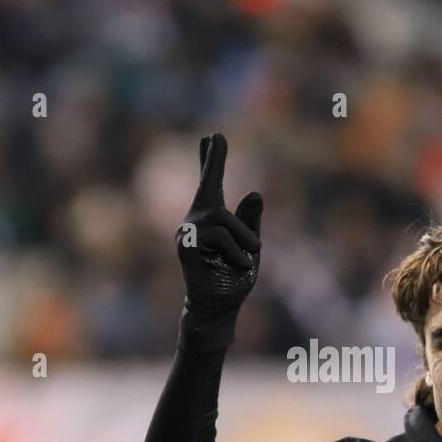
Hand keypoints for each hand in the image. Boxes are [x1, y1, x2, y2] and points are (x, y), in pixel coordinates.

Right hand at [175, 133, 262, 349]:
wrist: (220, 307)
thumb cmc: (233, 277)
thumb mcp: (249, 246)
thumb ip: (250, 222)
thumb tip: (254, 193)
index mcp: (212, 219)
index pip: (210, 184)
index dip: (211, 160)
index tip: (213, 136)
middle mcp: (196, 220)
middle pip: (210, 186)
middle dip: (213, 161)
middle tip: (217, 135)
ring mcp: (187, 232)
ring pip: (223, 218)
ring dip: (243, 239)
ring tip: (248, 257)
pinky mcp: (187, 246)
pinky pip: (220, 237)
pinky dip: (235, 252)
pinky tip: (237, 265)